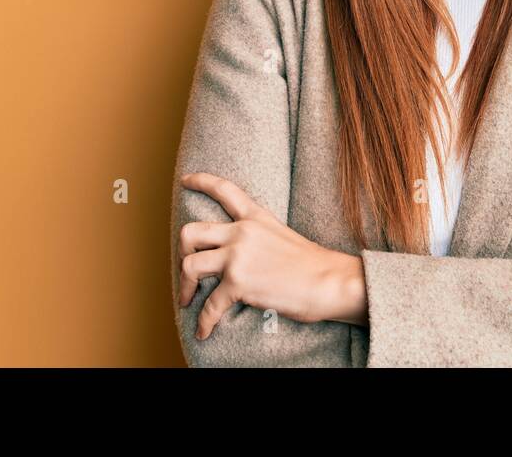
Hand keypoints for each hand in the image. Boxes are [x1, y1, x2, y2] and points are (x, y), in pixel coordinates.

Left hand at [177, 172, 342, 338]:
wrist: (330, 280)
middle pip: (191, 231)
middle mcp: (242, 232)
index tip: (186, 180)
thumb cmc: (313, 265)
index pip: (224, 190)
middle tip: (186, 267)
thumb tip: (242, 254)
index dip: (201, 181)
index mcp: (256, 218)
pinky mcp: (239, 283)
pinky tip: (204, 331)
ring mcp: (239, 257)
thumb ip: (259, 237)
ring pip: (190, 265)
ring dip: (184, 287)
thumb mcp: (282, 236)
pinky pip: (209, 306)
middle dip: (181, 251)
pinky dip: (203, 322)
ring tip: (188, 300)